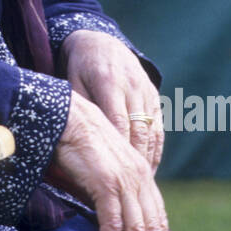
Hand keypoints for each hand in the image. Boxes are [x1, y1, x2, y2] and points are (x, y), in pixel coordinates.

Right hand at [46, 92, 171, 230]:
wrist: (67, 116)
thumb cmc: (81, 142)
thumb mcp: (105, 169)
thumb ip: (114, 192)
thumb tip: (114, 221)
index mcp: (142, 174)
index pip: (158, 218)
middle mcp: (139, 177)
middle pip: (153, 228)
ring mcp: (124, 180)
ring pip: (136, 229)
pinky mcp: (106, 182)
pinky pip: (112, 221)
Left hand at [62, 29, 163, 174]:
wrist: (102, 41)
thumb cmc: (80, 67)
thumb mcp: (72, 82)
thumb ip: (79, 108)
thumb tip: (75, 141)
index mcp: (108, 82)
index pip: (116, 120)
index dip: (117, 148)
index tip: (113, 174)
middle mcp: (132, 86)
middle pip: (137, 129)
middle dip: (134, 161)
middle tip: (128, 189)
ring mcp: (146, 91)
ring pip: (151, 131)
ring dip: (148, 160)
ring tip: (140, 188)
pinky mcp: (155, 96)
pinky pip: (158, 128)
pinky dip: (155, 151)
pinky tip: (150, 172)